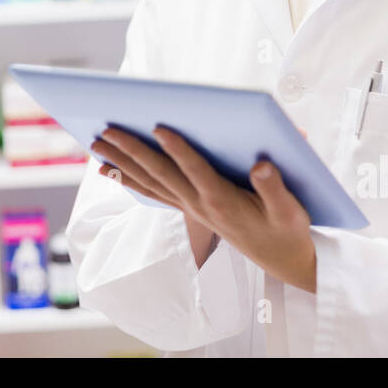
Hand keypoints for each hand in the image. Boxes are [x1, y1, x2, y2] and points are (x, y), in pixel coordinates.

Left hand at [90, 123, 316, 293]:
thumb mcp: (291, 211)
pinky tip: (111, 169)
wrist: (282, 259)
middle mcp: (200, 204)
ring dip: (122, 163)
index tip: (159, 127)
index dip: (178, 149)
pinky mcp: (190, 208)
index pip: (196, 170)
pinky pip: (154, 191)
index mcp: (223, 200)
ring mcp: (191, 208)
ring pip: (150, 182)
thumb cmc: (287, 229)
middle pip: (160, 173)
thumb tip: (262, 164)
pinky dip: (130, 179)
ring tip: (97, 145)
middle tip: (106, 129)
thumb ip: (274, 187)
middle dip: (132, 151)